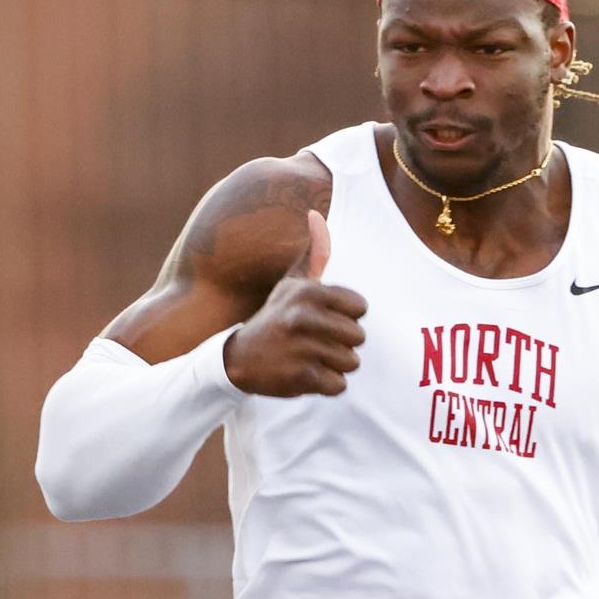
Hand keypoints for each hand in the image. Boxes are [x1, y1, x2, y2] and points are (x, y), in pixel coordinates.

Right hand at [223, 210, 367, 396]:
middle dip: (343, 344)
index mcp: (308, 292)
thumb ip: (312, 254)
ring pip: (351, 362)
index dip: (347, 317)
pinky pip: (338, 385)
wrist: (238, 359)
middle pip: (359, 337)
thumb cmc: (275, 318)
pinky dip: (326, 385)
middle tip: (318, 342)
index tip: (327, 319)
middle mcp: (303, 317)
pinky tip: (307, 375)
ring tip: (312, 358)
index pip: (360, 307)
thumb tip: (316, 214)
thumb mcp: (290, 285)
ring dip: (335, 365)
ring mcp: (301, 348)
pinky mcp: (300, 377)